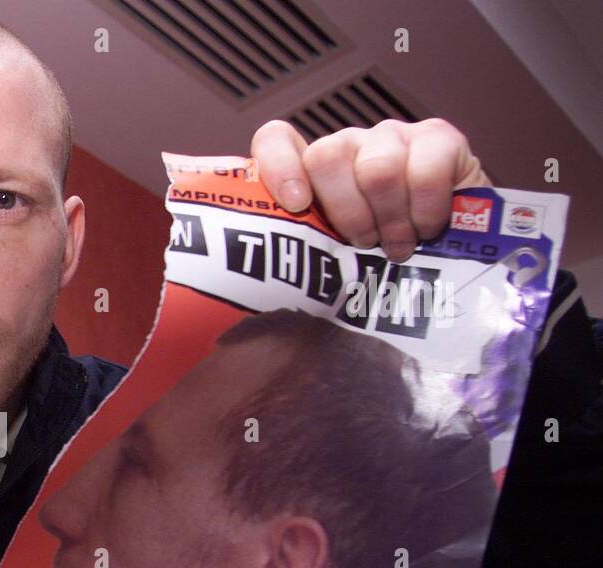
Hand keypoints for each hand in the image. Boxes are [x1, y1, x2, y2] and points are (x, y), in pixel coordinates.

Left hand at [251, 118, 490, 262]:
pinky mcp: (439, 139)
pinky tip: (428, 228)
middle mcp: (348, 147)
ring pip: (376, 168)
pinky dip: (426, 209)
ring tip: (398, 246)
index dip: (279, 165)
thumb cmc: (378, 266)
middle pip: (327, 155)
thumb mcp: (329, 266)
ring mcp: (391, 137)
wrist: (453, 263)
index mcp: (311, 172)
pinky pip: (425, 169)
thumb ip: (294, 260)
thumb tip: (243, 302)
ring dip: (389, 218)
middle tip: (364, 245)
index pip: (276, 139)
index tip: (296, 205)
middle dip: (347, 213)